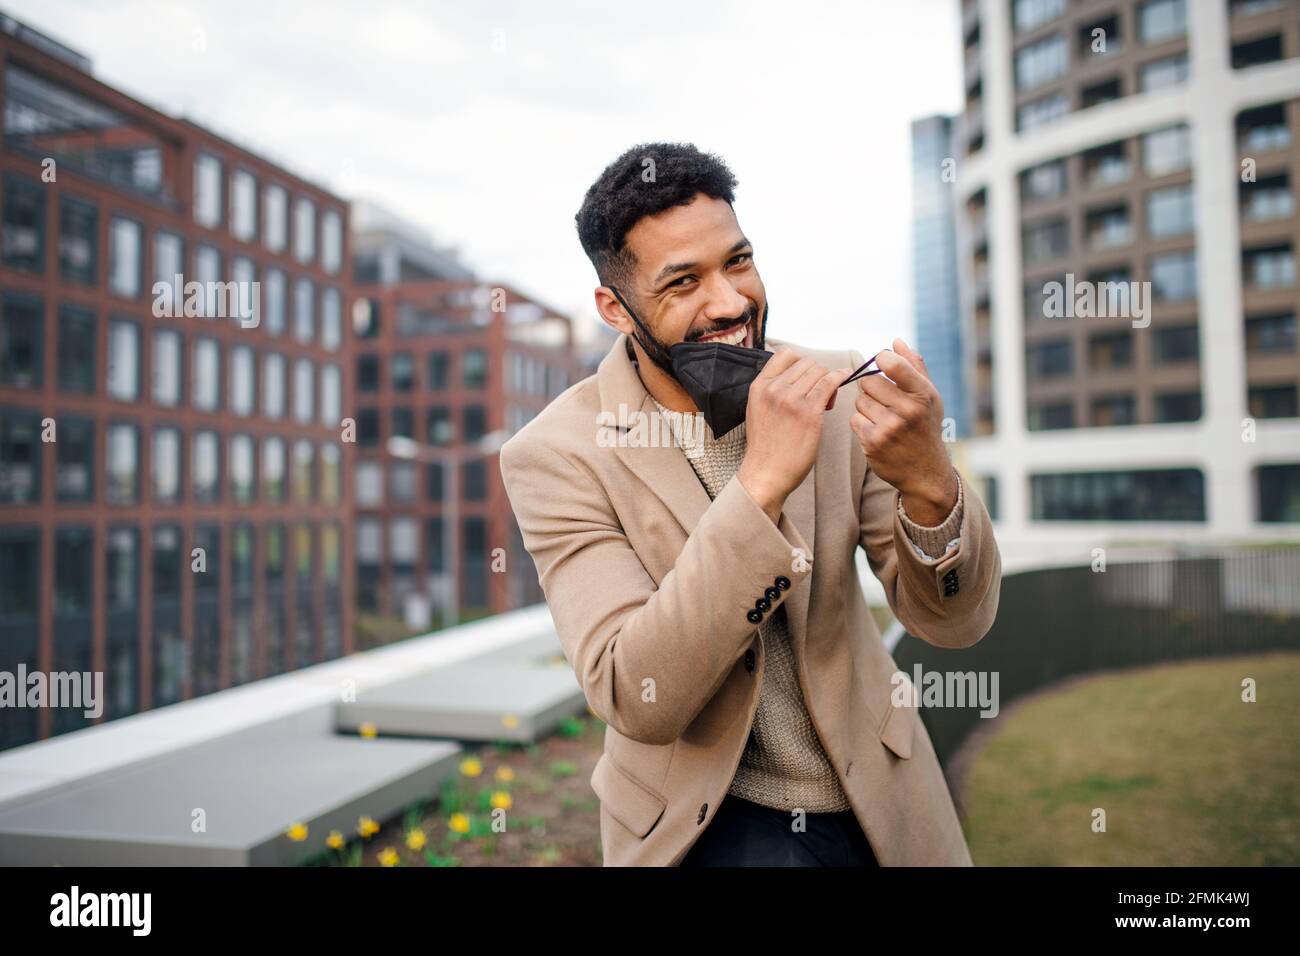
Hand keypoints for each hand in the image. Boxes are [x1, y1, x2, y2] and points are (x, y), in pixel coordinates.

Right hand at [738, 347, 851, 523]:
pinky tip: (844, 376)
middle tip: (817, 395)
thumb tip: (798, 375)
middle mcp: (773, 389)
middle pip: (806, 363)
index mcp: (759, 386)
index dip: (801, 362)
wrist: (766, 473)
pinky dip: (840, 376)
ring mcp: (791, 399)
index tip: (806, 377)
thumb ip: (771, 390)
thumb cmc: (766, 446)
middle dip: (816, 374)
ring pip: (819, 371)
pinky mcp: (809, 412)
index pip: (785, 354)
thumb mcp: (757, 409)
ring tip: (824, 401)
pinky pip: (829, 383)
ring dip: (827, 380)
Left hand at [850, 338, 957, 524]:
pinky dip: (862, 424)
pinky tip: (878, 432)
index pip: (892, 364)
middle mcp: (907, 410)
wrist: (925, 472)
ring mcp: (889, 427)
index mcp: (922, 394)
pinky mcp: (873, 442)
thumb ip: (914, 367)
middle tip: (884, 400)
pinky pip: (854, 419)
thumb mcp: (929, 397)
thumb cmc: (925, 427)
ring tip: (884, 418)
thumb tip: (895, 341)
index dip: (881, 360)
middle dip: (872, 388)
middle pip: (868, 382)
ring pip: (860, 401)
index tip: (882, 365)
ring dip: (867, 407)